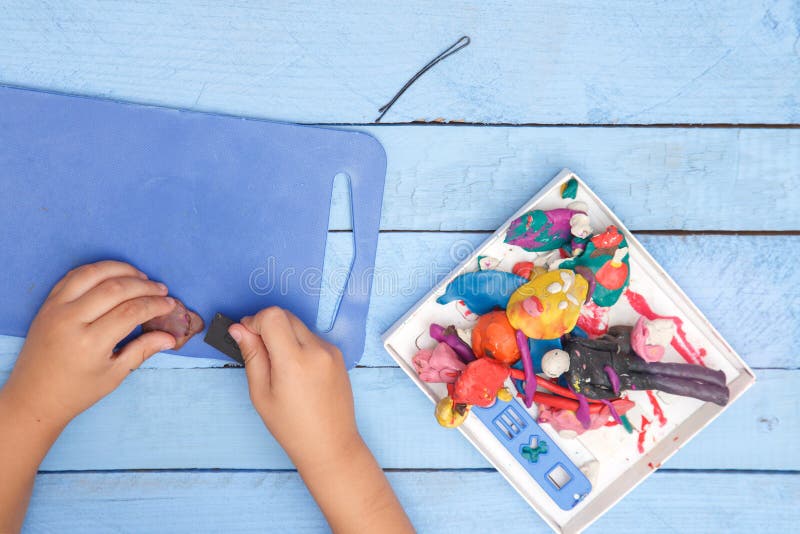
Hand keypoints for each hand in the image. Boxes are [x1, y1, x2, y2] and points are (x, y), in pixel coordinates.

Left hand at [1, 261, 176, 426]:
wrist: (33, 397)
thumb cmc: (76, 391)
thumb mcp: (114, 375)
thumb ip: (142, 350)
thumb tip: (170, 337)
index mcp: (90, 343)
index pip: (131, 311)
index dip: (155, 305)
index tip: (170, 304)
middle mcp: (71, 321)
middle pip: (115, 288)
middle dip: (144, 286)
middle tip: (162, 289)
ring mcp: (56, 309)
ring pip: (93, 273)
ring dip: (121, 270)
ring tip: (141, 277)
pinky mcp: (47, 304)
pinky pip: (73, 275)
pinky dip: (97, 270)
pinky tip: (114, 275)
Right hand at [229, 307, 360, 469]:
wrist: (330, 444)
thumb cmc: (292, 426)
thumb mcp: (261, 393)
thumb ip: (252, 356)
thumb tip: (239, 329)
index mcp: (294, 361)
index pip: (272, 316)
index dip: (254, 321)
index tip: (247, 337)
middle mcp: (317, 350)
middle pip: (285, 315)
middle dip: (267, 325)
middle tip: (258, 350)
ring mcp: (331, 351)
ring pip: (299, 325)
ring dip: (284, 335)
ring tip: (279, 367)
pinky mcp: (338, 355)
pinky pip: (312, 338)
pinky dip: (299, 344)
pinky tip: (296, 371)